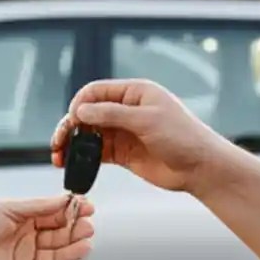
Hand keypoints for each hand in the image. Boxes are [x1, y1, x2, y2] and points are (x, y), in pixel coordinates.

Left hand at [0, 195, 94, 259]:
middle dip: (74, 230)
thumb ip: (39, 206)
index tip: (87, 207)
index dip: (70, 211)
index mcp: (21, 218)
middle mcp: (25, 238)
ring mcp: (25, 258)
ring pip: (56, 255)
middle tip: (88, 226)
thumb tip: (65, 199)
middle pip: (57, 234)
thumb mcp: (9, 209)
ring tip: (86, 244)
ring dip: (73, 250)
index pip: (52, 214)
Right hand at [51, 79, 228, 192]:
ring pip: (90, 134)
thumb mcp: (147, 120)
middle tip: (58, 142)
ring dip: (73, 144)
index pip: (97, 91)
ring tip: (60, 157)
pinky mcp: (124, 153)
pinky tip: (74, 165)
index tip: (72, 121)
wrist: (201, 168)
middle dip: (71, 126)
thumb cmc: (183, 137)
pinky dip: (84, 158)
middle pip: (89, 113)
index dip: (80, 104)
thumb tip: (81, 111)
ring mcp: (124, 132)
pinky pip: (98, 153)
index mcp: (135, 92)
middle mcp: (127, 110)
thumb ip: (112, 114)